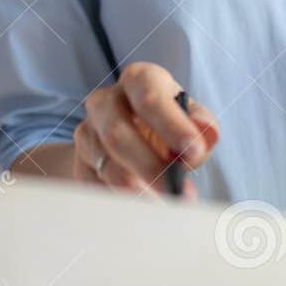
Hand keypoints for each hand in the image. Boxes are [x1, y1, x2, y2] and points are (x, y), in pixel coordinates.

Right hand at [73, 62, 219, 195]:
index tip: (194, 151)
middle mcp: (106, 101)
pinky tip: (143, 206)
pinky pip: (95, 187)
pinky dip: (121, 201)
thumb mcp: (190, 119)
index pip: (149, 96)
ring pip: (106, 165)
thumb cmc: (168, 126)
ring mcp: (87, 131)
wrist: (134, 139)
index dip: (172, 125)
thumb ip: (202, 125)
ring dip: (139, 191)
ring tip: (166, 203)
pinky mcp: (80, 163)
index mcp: (139, 80)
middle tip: (176, 191)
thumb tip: (206, 134)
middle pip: (117, 133)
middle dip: (150, 166)